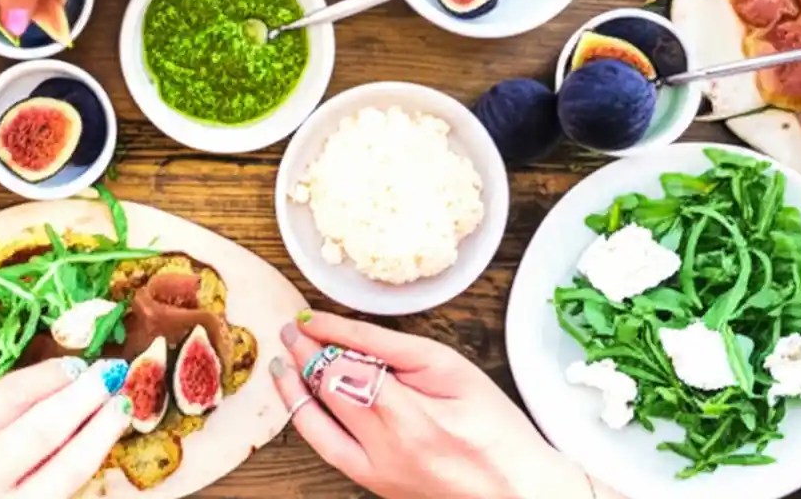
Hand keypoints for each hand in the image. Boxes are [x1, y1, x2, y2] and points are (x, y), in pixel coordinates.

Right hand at [0, 357, 131, 498]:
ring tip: (119, 409)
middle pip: (39, 432)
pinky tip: (97, 457)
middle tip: (111, 374)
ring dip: (97, 436)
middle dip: (82, 399)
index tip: (74, 364)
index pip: (2, 401)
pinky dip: (83, 478)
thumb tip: (33, 392)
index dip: (46, 378)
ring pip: (62, 473)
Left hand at [270, 311, 614, 498]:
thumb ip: (395, 351)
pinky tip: (299, 398)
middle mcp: (384, 449)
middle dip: (303, 355)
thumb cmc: (497, 428)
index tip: (306, 318)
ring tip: (283, 360)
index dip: (321, 338)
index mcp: (409, 417)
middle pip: (326, 391)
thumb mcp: (453, 371)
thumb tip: (348, 332)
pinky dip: (307, 419)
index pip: (346, 366)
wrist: (517, 488)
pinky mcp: (372, 484)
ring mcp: (375, 471)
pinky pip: (326, 449)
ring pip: (314, 424)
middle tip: (290, 330)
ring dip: (294, 388)